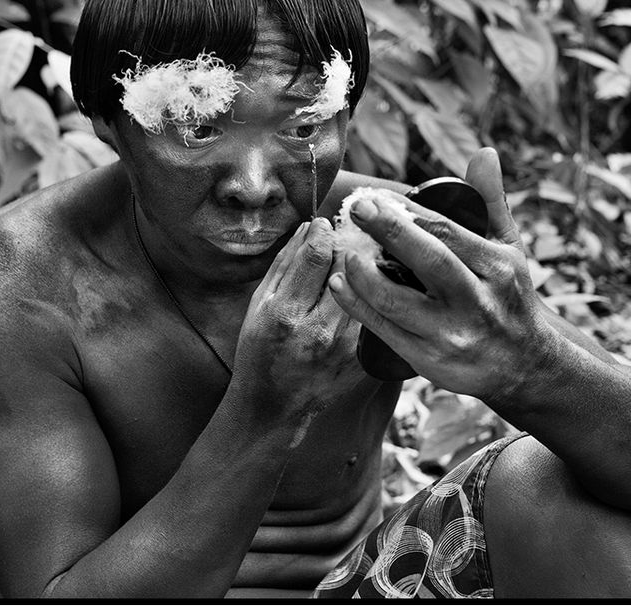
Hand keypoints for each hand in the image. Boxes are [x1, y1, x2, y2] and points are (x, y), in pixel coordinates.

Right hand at [233, 217, 362, 423]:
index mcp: (286, 313)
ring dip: (363, 272)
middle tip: (344, 237)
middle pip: (349, 268)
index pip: (317, 255)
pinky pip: (372, 314)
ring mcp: (345, 348)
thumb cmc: (259, 351)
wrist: (273, 407)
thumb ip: (285, 264)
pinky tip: (361, 295)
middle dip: (347, 247)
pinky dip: (369, 299)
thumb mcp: (258, 304)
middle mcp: (319, 331)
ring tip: (354, 265)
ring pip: (367, 289)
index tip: (324, 224)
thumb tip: (309, 227)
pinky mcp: (362, 359)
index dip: (323, 231)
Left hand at [327, 148, 552, 403]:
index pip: (447, 232)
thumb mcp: (509, 248)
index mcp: (497, 267)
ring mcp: (453, 335)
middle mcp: (478, 302)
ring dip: (365, 274)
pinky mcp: (431, 362)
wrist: (523, 366)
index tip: (375, 195)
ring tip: (347, 252)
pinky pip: (385, 330)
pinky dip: (358, 306)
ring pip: (399, 301)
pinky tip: (340, 285)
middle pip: (428, 261)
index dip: (408, 212)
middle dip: (389, 231)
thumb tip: (484, 152)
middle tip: (357, 208)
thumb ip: (491, 200)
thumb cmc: (508, 295)